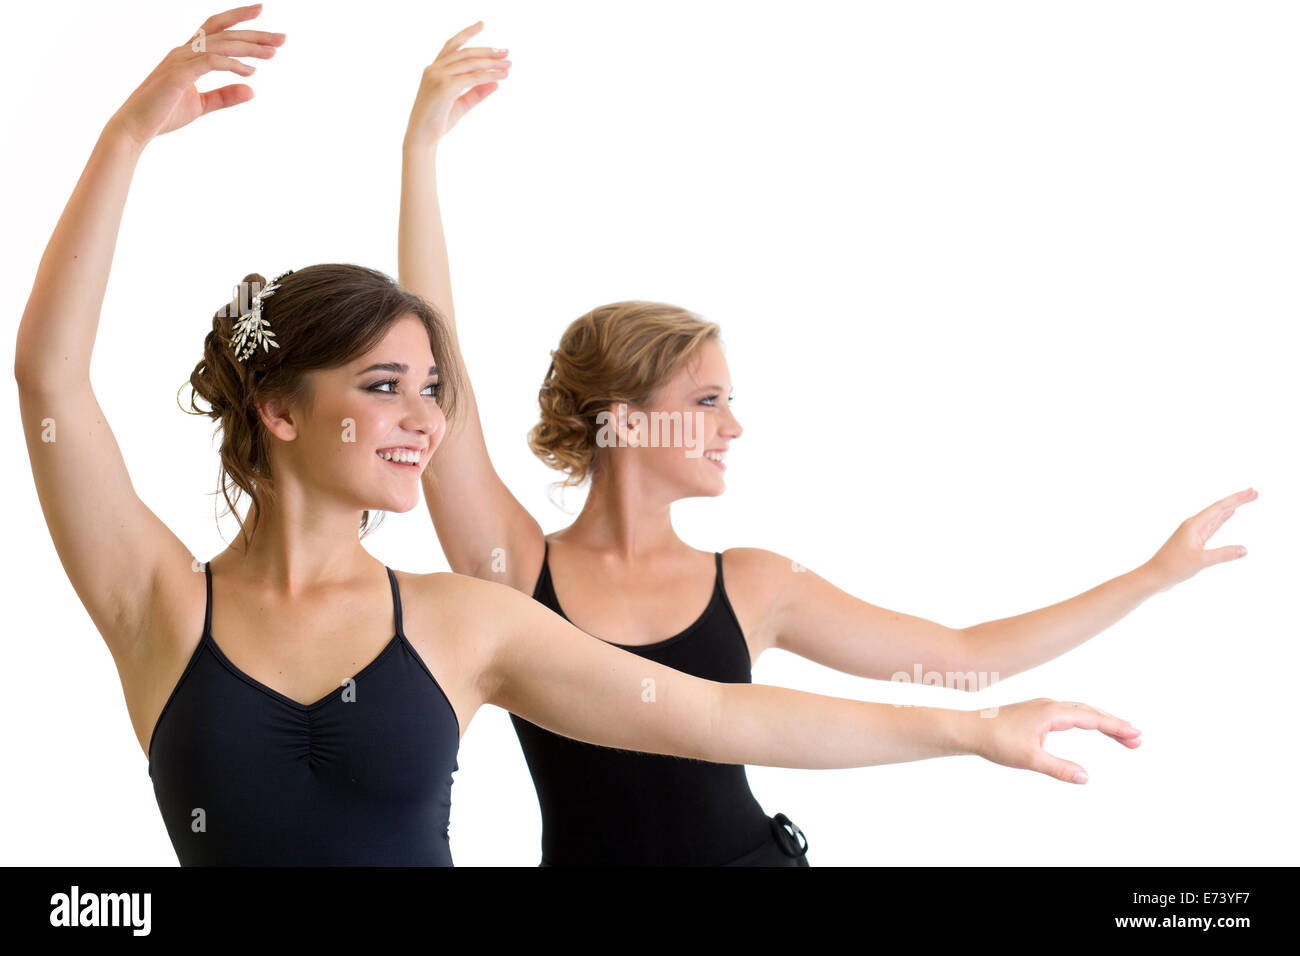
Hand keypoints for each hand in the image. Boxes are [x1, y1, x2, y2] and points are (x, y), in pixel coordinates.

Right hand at [108, 4, 283, 148]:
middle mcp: (183, 51)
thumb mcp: (201, 105)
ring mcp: (179, 60)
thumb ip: (225, 96)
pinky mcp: (178, 74)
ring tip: (273, 53)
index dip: (237, 18)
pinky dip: (232, 64)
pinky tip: (250, 72)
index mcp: (187, 55)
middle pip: (223, 33)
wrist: (135, 127)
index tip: (261, 12)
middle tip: (282, 38)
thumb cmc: (163, 115)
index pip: (215, 28)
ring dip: (249, 48)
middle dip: (254, 34)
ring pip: (220, 45)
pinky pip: (210, 62)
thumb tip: (253, 91)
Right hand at [405, 21, 510, 148]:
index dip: (467, 33)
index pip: (452, 46)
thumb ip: (477, 92)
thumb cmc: (438, 122)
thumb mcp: (461, 104)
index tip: (482, 24)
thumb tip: (496, 82)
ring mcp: (438, 76)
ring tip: (508, 64)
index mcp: (434, 69)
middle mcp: (434, 69)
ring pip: (469, 63)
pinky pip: (472, 78)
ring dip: (491, 62)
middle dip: (487, 51)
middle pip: (465, 53)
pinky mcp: (444, 87)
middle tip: (506, 52)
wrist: (422, 138)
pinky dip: (488, 76)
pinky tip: (500, 77)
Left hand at [970, 698, 1141, 783]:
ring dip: (1102, 722)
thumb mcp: (1029, 759)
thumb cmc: (996, 741)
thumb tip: (1085, 777)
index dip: (1114, 726)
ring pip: (1080, 712)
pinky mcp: (1037, 712)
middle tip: (1137, 740)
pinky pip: (1070, 713)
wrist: (969, 728)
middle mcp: (1050, 706)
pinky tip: (1090, 726)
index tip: (1135, 734)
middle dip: (1114, 725)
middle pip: (1090, 712)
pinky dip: (1086, 719)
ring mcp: (1043, 707)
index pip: (1091, 718)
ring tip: (1122, 736)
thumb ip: (1059, 768)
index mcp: (1051, 713)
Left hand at [1143, 487, 1256, 591]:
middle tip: (1255, 492)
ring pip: (1216, 516)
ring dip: (1231, 507)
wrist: (1155, 576)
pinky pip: (1212, 525)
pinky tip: (1228, 515)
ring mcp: (1193, 533)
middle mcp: (1193, 525)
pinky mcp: (1194, 541)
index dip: (1237, 499)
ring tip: (1245, 499)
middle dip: (1237, 500)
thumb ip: (1223, 555)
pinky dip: (1222, 518)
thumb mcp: (1200, 561)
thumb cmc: (1173, 567)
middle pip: (1219, 508)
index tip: (1252, 492)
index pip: (1219, 508)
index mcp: (1194, 525)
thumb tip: (1245, 549)